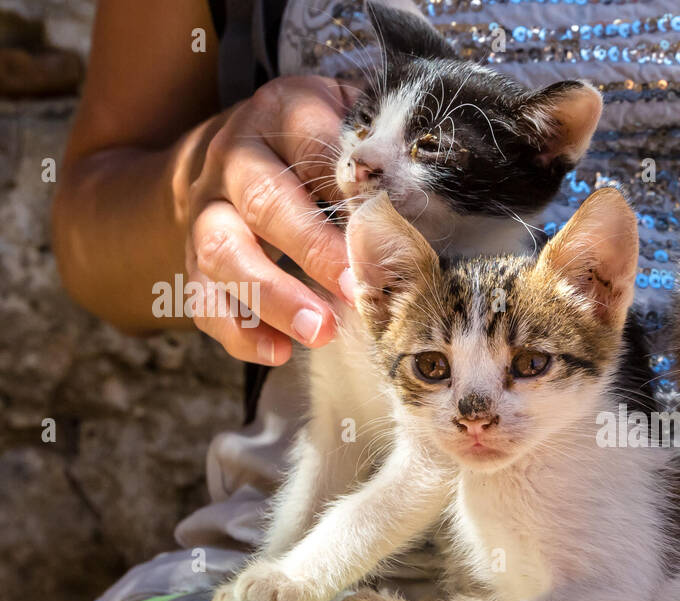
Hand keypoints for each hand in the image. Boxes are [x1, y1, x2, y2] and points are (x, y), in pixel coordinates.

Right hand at [183, 75, 356, 364]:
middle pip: (264, 202)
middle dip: (312, 250)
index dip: (347, 188)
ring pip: (222, 251)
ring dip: (272, 296)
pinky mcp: (193, 258)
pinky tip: (278, 352)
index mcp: (281, 116)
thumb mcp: (346, 119)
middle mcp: (235, 159)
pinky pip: (202, 298)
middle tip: (357, 290)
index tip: (385, 228)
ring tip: (319, 331)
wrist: (227, 151)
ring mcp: (207, 210)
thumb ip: (383, 144)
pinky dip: (238, 330)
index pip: (312, 145)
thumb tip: (434, 187)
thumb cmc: (313, 142)